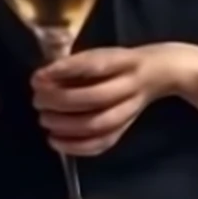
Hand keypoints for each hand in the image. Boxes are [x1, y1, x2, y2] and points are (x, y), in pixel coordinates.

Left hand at [31, 44, 182, 156]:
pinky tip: (55, 141)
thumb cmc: (120, 62)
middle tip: (38, 99)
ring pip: (98, 123)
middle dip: (61, 100)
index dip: (65, 71)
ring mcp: (129, 110)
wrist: (160, 72)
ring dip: (65, 125)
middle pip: (96, 97)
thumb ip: (77, 63)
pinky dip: (75, 146)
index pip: (94, 64)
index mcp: (123, 60)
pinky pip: (101, 143)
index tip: (38, 76)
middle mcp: (130, 85)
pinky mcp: (125, 129)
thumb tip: (42, 78)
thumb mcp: (103, 52)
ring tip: (44, 119)